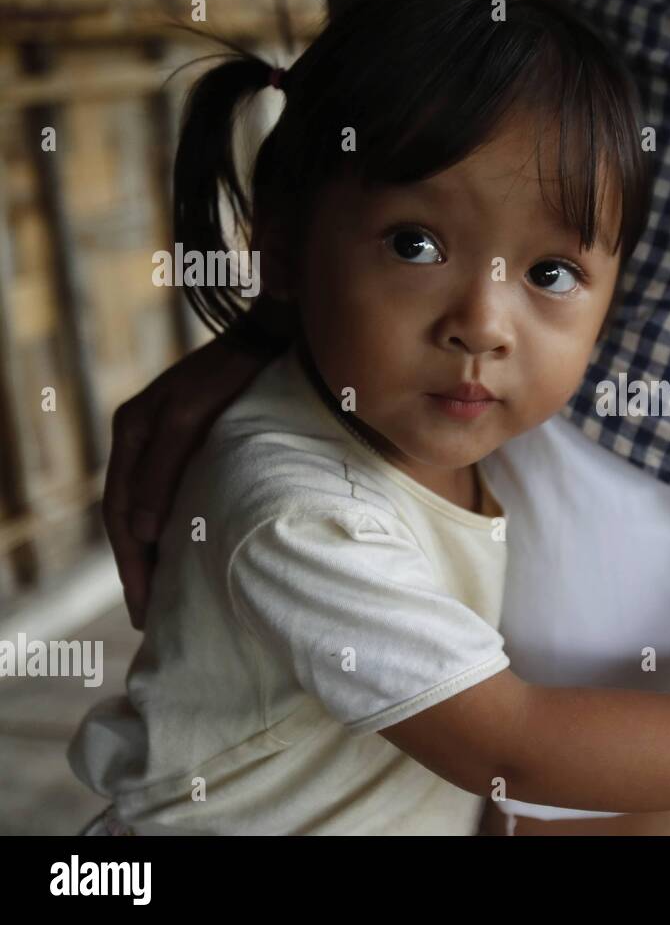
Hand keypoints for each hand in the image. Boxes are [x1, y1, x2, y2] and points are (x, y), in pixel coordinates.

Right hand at [104, 338, 271, 627]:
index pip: (122, 514)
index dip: (132, 563)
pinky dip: (171, 527)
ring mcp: (163, 436)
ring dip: (151, 553)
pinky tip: (184, 553)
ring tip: (161, 597)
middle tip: (148, 618)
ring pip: (148, 509)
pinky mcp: (191, 436)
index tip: (145, 606)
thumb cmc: (237, 369)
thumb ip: (164, 468)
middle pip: (130, 517)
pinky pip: (170, 493)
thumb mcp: (192, 416)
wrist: (272, 327)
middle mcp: (140, 436)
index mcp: (134, 433)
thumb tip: (144, 531)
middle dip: (137, 569)